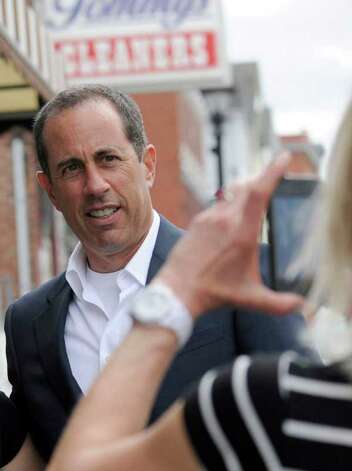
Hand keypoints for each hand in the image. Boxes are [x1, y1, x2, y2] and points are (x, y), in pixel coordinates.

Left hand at [156, 152, 305, 317]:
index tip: (283, 157)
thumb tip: (301, 306)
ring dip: (245, 192)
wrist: (176, 291)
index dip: (272, 172)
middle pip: (247, 187)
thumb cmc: (213, 294)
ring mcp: (208, 219)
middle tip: (273, 172)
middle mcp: (224, 220)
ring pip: (231, 195)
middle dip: (262, 179)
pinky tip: (232, 214)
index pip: (259, 192)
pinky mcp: (196, 223)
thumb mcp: (249, 298)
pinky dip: (229, 204)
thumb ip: (278, 303)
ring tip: (256, 191)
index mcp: (241, 232)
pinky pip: (217, 206)